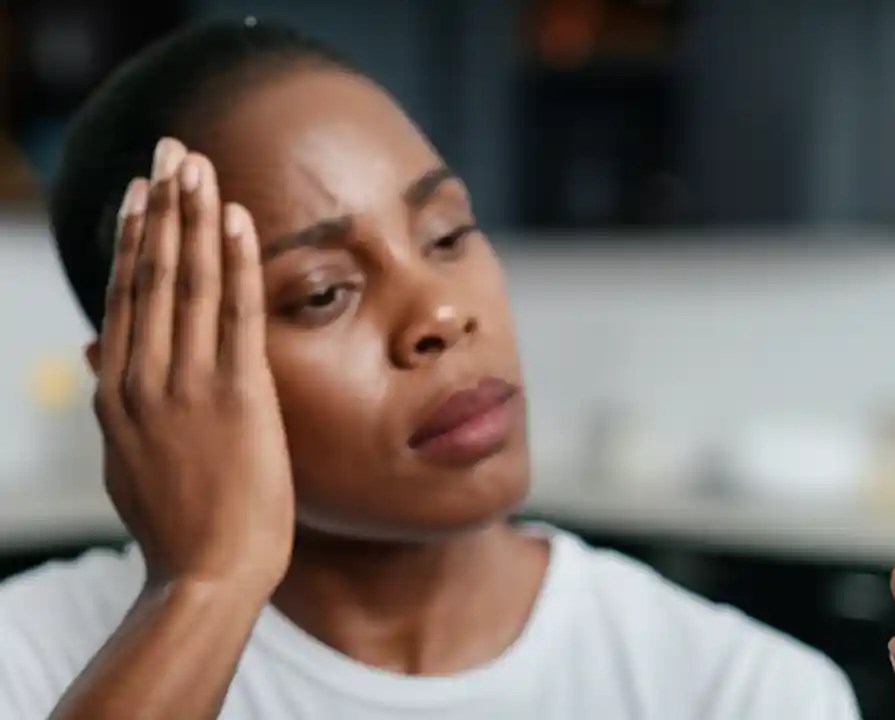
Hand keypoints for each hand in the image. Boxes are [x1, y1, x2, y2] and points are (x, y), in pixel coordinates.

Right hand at [92, 138, 293, 593]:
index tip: (143, 190)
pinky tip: (239, 220)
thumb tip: (97, 352)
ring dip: (195, 218)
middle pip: (151, 274)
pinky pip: (235, 315)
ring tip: (199, 165)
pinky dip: (236, 263)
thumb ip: (118, 401)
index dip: (135, 236)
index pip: (126, 295)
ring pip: (188, 283)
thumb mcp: (129, 459)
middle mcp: (143, 379)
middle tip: (173, 150)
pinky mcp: (236, 397)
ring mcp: (186, 386)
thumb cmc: (178, 526)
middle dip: (163, 206)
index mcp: (118, 392)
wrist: (206, 577)